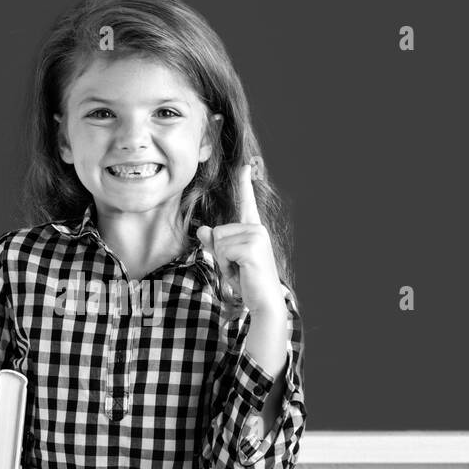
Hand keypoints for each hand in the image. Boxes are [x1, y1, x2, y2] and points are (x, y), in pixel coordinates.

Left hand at [196, 162, 282, 315]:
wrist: (264, 302)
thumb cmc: (247, 281)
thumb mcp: (227, 261)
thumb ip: (215, 244)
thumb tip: (203, 229)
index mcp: (253, 230)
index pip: (247, 203)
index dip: (244, 184)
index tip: (245, 166)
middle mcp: (257, 229)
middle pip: (218, 232)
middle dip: (220, 254)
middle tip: (237, 268)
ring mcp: (256, 236)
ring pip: (219, 241)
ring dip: (223, 261)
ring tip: (240, 271)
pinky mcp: (252, 247)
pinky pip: (222, 250)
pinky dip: (226, 266)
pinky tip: (241, 273)